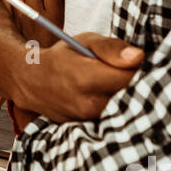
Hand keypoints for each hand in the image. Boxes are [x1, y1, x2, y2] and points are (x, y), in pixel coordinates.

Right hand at [13, 32, 145, 124]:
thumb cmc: (62, 57)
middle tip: (127, 72)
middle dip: (135, 84)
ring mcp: (87, 120)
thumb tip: (138, 56)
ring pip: (123, 108)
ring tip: (113, 83)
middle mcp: (87, 104)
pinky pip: (112, 118)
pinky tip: (107, 95)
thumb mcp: (84, 41)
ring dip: (125, 96)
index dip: (139, 68)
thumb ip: (111, 48)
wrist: (31, 81)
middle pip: (130, 96)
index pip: (131, 77)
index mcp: (86, 78)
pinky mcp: (87, 128)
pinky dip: (116, 107)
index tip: (136, 61)